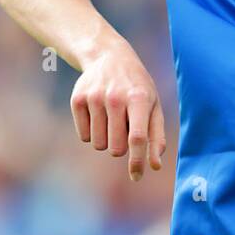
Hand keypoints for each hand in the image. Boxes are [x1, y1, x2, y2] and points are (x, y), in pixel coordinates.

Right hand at [70, 36, 165, 181]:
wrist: (109, 57)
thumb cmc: (137, 88)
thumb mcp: (153, 106)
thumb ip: (157, 137)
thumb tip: (155, 166)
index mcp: (139, 99)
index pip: (137, 137)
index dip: (137, 161)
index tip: (136, 176)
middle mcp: (115, 97)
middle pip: (116, 147)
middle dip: (121, 147)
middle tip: (124, 129)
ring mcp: (94, 97)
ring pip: (98, 144)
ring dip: (106, 140)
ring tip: (112, 120)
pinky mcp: (77, 99)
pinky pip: (84, 136)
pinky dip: (92, 132)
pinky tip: (98, 114)